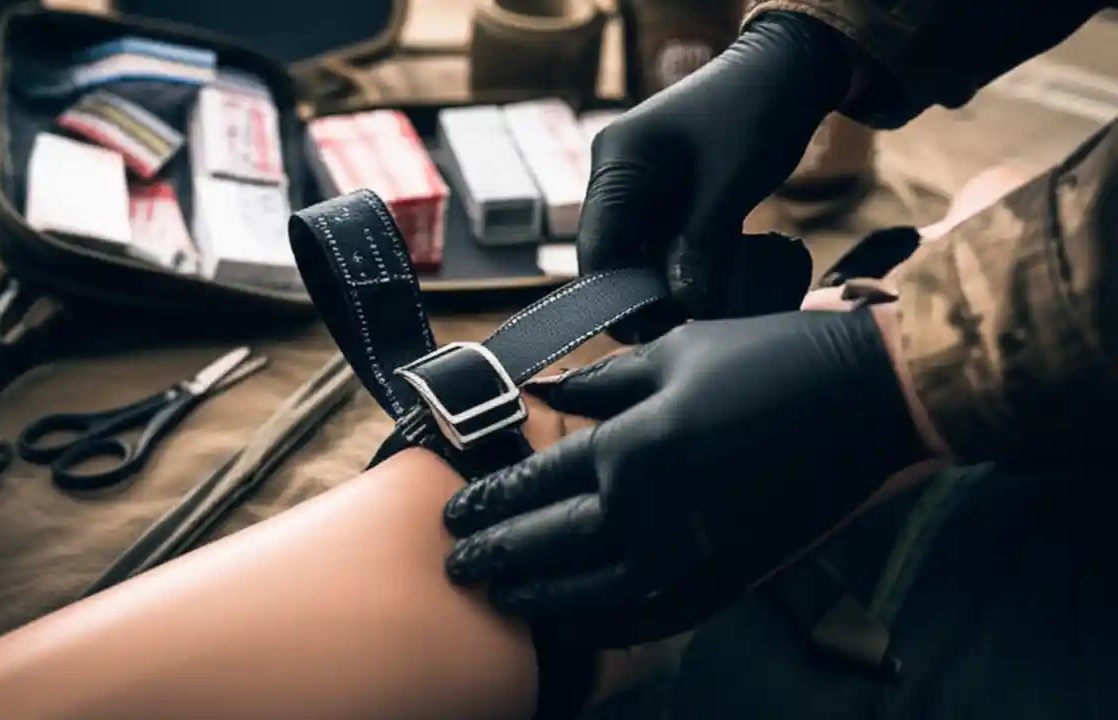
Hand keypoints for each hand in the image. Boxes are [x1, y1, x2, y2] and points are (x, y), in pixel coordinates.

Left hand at [443, 308, 932, 647]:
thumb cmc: (771, 357)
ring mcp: (693, 554)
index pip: (539, 481)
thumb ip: (604, 381)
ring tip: (502, 599)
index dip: (492, 498)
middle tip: (456, 566)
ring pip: (594, 594)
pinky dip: (607, 627)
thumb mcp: (677, 350)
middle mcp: (653, 511)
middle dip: (497, 555)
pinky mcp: (731, 578)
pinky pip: (653, 619)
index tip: (454, 510)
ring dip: (541, 599)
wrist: (870, 398)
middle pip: (552, 544)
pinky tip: (577, 625)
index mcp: (634, 445)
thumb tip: (548, 394)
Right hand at [580, 11, 852, 339]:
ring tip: (706, 307)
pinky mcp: (672, 195)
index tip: (644, 332)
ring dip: (672, 281)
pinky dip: (689, 264)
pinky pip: (668, 242)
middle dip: (648, 291)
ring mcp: (645, 185)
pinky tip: (717, 282)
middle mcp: (621, 175)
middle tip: (682, 325)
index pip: (598, 245)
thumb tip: (685, 303)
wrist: (790, 71)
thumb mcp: (729, 184)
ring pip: (645, 253)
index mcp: (618, 162)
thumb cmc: (756, 112)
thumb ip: (702, 246)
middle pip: (618, 253)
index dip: (616, 295)